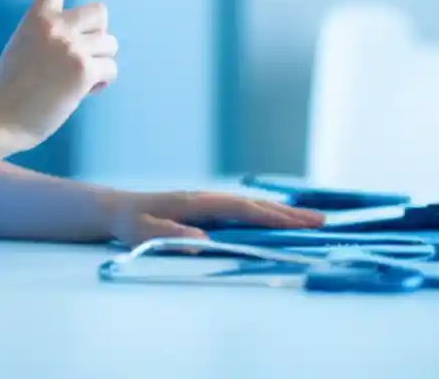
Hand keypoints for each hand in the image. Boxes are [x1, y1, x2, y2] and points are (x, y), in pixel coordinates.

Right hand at [0, 0, 117, 152]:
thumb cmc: (11, 91)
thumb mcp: (24, 49)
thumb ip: (52, 37)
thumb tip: (85, 43)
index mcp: (37, 17)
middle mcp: (54, 25)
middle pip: (102, 13)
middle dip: (98, 36)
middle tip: (78, 59)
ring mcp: (69, 45)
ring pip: (110, 44)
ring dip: (99, 64)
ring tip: (71, 81)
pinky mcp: (82, 68)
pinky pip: (111, 69)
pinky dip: (101, 84)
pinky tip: (80, 93)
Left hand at [100, 190, 324, 245]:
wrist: (117, 209)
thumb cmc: (130, 223)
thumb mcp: (143, 233)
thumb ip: (170, 236)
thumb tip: (201, 240)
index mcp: (197, 203)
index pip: (242, 209)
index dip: (272, 217)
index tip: (299, 224)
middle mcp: (208, 198)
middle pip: (255, 204)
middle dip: (289, 213)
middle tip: (322, 222)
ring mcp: (210, 201)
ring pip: (253, 205)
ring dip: (282, 212)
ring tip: (312, 220)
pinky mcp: (209, 208)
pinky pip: (245, 210)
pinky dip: (267, 213)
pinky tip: (280, 218)